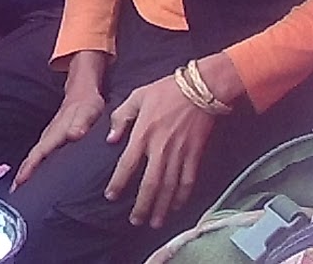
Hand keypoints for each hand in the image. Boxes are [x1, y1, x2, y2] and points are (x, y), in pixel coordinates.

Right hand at [14, 50, 108, 188]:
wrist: (82, 92)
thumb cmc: (87, 104)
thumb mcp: (88, 111)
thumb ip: (81, 122)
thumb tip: (74, 134)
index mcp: (56, 132)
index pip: (39, 153)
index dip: (30, 168)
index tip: (20, 182)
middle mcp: (49, 135)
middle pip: (32, 157)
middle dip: (22, 173)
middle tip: (13, 192)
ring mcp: (49, 136)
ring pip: (34, 156)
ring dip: (26, 170)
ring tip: (18, 187)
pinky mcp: (51, 138)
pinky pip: (40, 154)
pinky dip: (33, 164)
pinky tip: (33, 174)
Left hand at [103, 70, 218, 228]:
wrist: (201, 89)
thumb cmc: (167, 90)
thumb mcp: (137, 96)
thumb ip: (121, 117)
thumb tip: (110, 139)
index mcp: (143, 134)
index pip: (127, 165)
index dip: (118, 183)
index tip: (111, 196)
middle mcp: (160, 148)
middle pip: (149, 185)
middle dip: (142, 206)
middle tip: (135, 221)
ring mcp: (179, 154)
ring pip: (169, 188)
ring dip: (161, 208)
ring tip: (155, 223)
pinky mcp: (195, 155)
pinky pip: (188, 181)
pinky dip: (182, 197)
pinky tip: (175, 208)